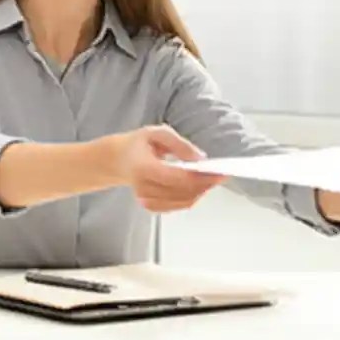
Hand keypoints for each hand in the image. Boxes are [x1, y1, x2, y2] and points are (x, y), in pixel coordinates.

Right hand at [109, 126, 224, 212]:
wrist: (117, 160)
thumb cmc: (138, 144)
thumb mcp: (157, 133)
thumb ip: (180, 144)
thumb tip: (201, 158)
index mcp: (143, 168)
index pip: (178, 178)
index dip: (201, 177)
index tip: (219, 171)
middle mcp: (144, 188)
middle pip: (183, 192)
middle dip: (206, 184)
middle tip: (222, 175)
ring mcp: (146, 199)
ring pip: (184, 201)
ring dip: (201, 191)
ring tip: (213, 179)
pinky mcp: (151, 206)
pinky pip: (178, 205)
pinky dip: (192, 197)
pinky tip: (199, 186)